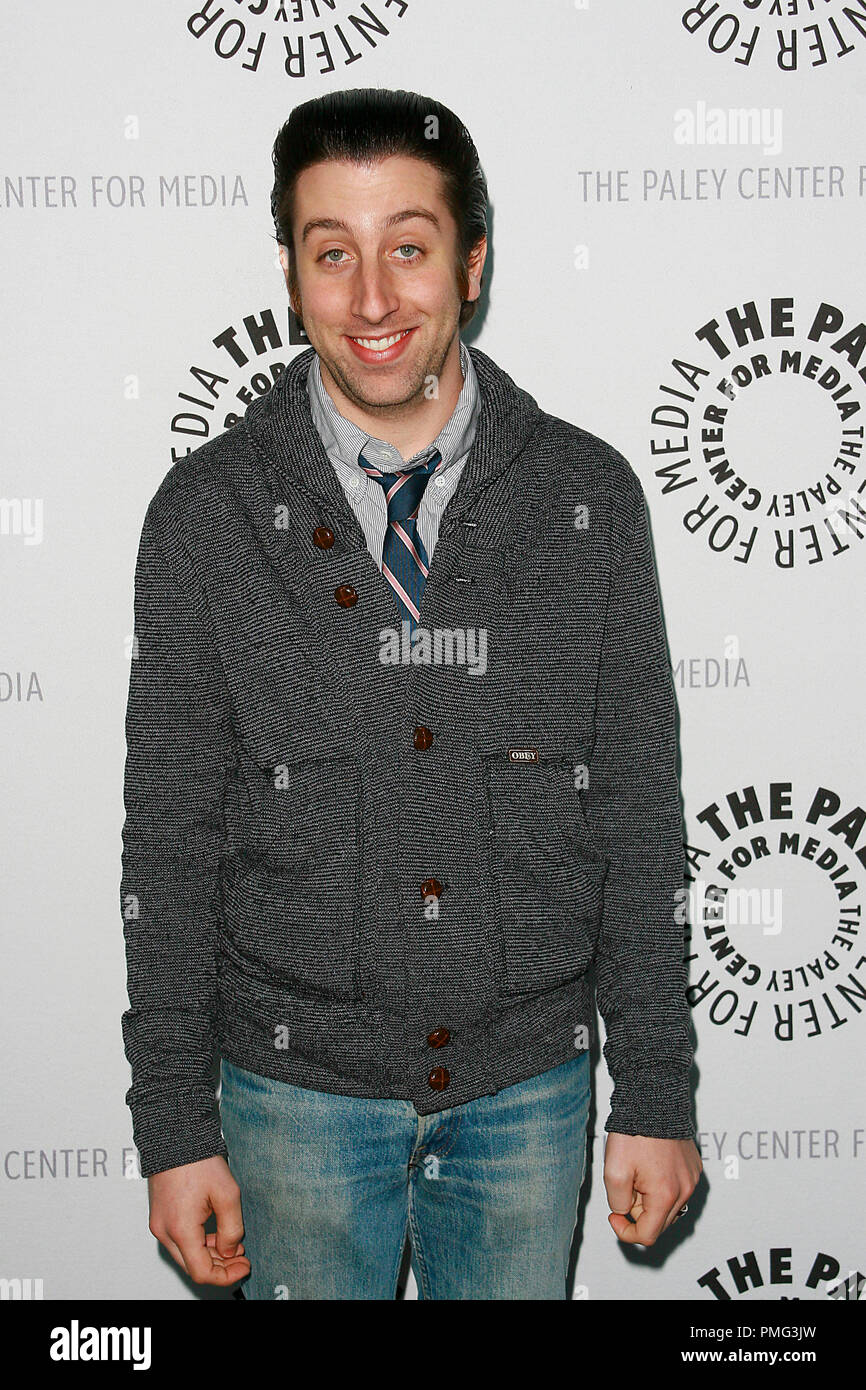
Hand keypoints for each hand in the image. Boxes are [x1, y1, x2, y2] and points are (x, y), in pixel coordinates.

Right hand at [148, 1154, 251, 1284]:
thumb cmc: (198, 1160)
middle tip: (241, 1257)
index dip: (226, 1276)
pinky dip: (198, 1243)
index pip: (202, 1272)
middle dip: (220, 1267)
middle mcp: (164, 1231)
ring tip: (232, 1244)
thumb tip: (229, 1250)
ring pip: (185, 1255)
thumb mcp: (227, 1194)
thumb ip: (232, 1228)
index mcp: (180, 1229)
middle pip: (193, 1267)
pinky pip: (179, 1241)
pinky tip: (215, 1234)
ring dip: (210, 1255)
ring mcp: (159, 1224)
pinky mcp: (160, 1217)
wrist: (176, 1137)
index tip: (243, 1266)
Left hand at [603, 1133, 701, 1245]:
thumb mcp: (613, 1172)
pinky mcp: (693, 1167)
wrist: (651, 1102)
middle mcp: (685, 1189)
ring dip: (650, 1198)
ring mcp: (691, 1178)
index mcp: (666, 1195)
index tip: (614, 1215)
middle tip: (627, 1183)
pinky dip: (661, 1184)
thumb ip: (618, 1202)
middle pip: (659, 1221)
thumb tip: (625, 1211)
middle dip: (638, 1210)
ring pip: (668, 1206)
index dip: (625, 1231)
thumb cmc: (633, 1133)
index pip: (647, 1235)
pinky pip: (676, 1188)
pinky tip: (650, 1164)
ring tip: (638, 1171)